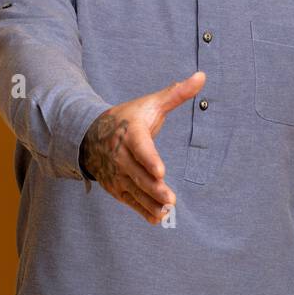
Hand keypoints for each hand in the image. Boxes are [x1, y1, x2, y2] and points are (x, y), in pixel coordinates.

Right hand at [79, 71, 204, 224]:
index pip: (140, 148)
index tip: (160, 171)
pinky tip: (158, 218)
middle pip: (138, 174)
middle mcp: (121, 155)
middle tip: (169, 199)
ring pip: (134, 190)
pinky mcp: (116, 187)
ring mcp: (117, 174)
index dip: (149, 160)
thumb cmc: (129, 118)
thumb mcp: (151, 104)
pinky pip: (130, 201)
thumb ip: (176, 93)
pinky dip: (142, 210)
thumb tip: (202, 76)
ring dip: (150, 202)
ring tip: (166, 210)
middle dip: (153, 187)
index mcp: (131, 133)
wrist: (91, 135)